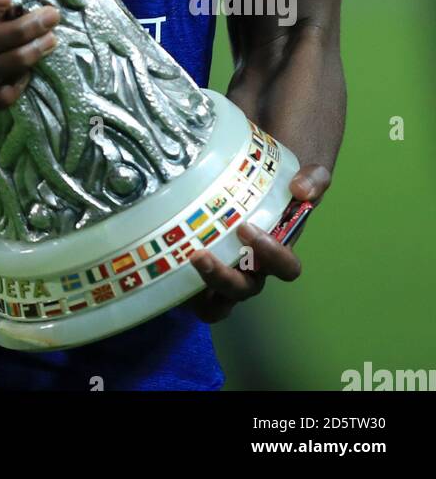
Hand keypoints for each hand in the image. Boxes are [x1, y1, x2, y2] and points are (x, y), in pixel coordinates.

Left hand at [188, 164, 330, 322]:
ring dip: (200, 287)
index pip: (285, 269)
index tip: (246, 228)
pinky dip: (178, 283)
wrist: (254, 178)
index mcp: (277, 252)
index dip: (270, 256)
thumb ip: (313, 178)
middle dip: (224, 278)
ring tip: (185, 262)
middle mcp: (252, 269)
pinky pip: (190, 292)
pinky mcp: (199, 270)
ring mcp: (225, 272)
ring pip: (217, 302)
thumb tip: (301, 190)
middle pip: (244, 291)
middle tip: (202, 253)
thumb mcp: (305, 175)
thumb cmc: (281, 184)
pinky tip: (165, 260)